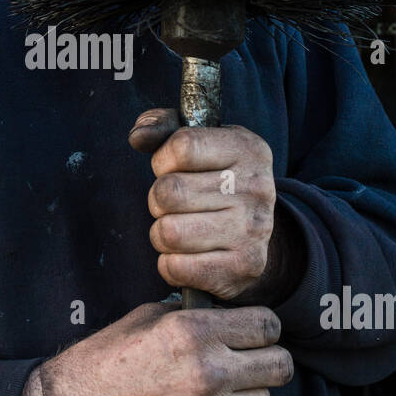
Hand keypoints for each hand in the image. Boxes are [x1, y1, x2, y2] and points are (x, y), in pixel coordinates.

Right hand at [0, 301, 292, 395]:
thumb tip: (223, 315)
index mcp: (193, 331)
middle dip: (264, 361)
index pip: (268, 326)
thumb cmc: (101, 364)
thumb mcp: (142, 319)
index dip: (262, 330)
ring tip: (209, 394)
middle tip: (244, 364)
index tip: (253, 335)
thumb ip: (189, 315)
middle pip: (280, 366)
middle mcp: (209, 372)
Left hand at [129, 108, 295, 302]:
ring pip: (168, 232)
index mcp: (247, 148)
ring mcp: (253, 230)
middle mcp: (258, 187)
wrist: (255, 232)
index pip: (182, 146)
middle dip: (158, 200)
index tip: (172, 168)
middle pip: (168, 192)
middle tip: (175, 205)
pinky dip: (170, 264)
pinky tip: (187, 256)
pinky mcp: (244, 268)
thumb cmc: (214, 179)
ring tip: (181, 229)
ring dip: (162, 234)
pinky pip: (176, 268)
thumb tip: (138, 137)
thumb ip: (163, 127)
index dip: (163, 160)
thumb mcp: (198, 140)